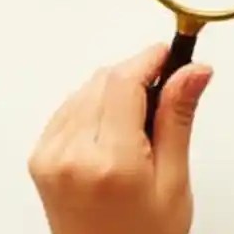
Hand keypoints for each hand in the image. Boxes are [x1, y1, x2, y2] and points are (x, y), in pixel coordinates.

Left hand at [28, 44, 213, 233]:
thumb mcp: (174, 179)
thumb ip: (178, 117)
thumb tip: (193, 71)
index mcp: (110, 161)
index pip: (123, 81)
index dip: (151, 59)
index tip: (173, 54)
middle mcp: (71, 155)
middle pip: (103, 80)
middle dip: (137, 77)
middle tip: (166, 96)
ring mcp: (50, 156)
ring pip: (85, 89)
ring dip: (114, 92)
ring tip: (140, 127)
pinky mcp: (40, 157)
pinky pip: (68, 108)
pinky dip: (93, 108)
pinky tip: (114, 133)